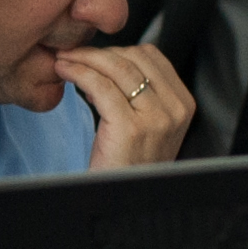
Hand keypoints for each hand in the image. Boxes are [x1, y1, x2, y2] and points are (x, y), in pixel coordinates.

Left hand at [56, 43, 190, 167]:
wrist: (122, 199)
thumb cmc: (128, 164)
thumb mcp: (147, 125)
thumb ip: (141, 93)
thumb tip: (109, 59)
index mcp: (182, 104)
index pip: (152, 56)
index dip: (118, 49)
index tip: (93, 54)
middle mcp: (175, 110)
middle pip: (133, 57)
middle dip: (99, 51)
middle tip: (73, 54)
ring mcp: (155, 119)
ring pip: (116, 67)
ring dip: (84, 58)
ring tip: (65, 61)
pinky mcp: (130, 128)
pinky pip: (100, 86)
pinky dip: (79, 72)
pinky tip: (65, 72)